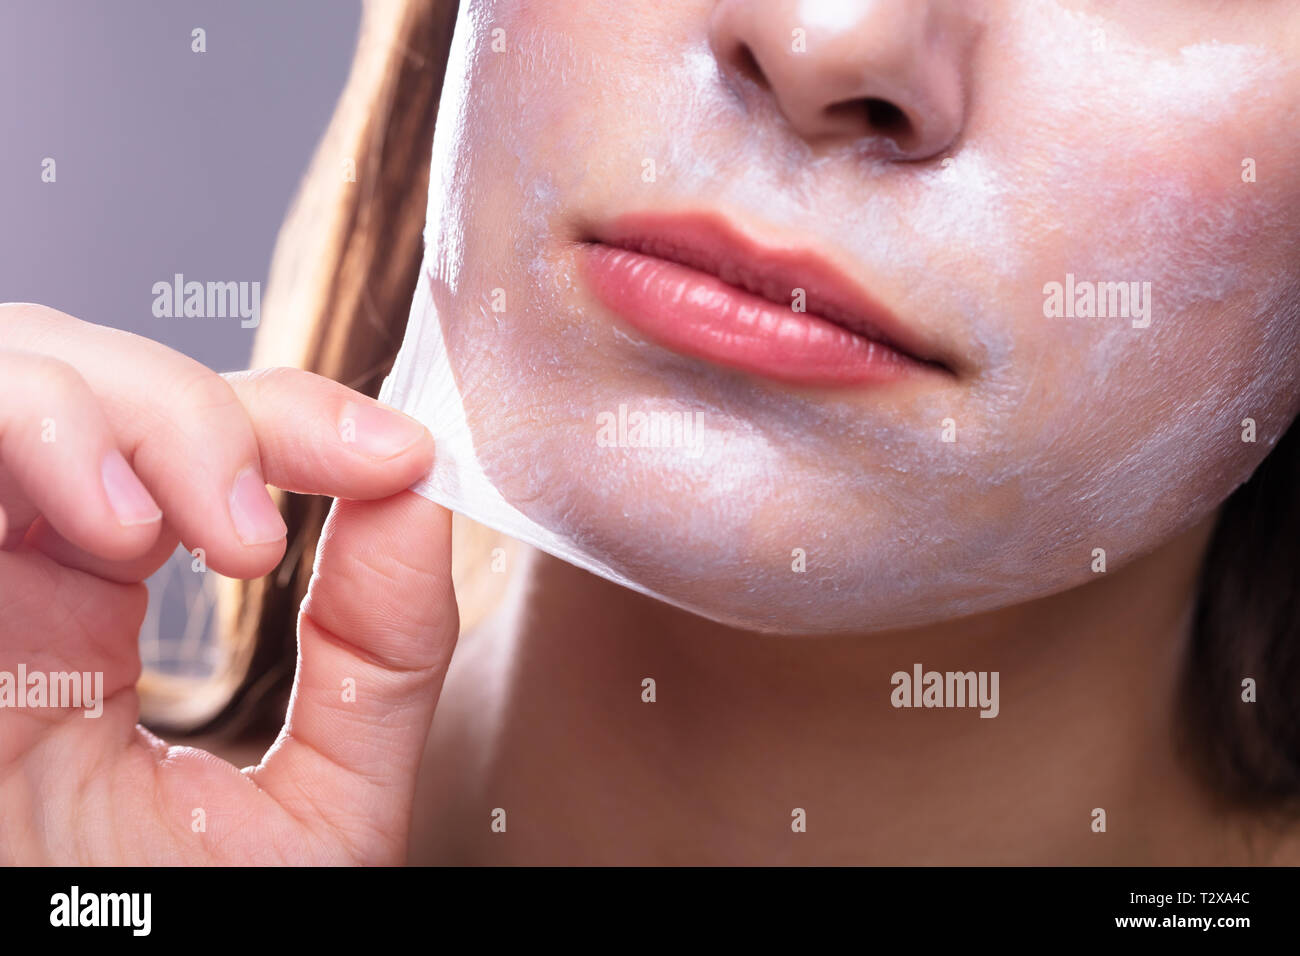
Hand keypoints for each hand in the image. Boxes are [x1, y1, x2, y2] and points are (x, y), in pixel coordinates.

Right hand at [0, 303, 455, 863]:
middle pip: (93, 373)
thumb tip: (419, 494)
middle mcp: (19, 571)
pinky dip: (22, 439)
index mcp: (105, 608)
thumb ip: (381, 657)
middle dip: (193, 413)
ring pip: (17, 369)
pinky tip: (94, 533)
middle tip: (250, 531)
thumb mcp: (315, 807)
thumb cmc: (162, 933)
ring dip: (108, 415)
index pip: (204, 439)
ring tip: (159, 533)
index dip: (299, 414)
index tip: (387, 454)